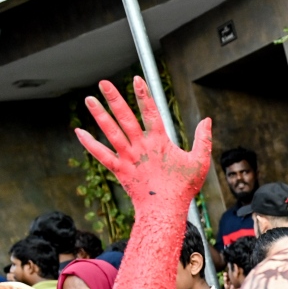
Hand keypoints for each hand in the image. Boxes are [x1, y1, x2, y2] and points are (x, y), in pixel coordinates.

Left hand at [75, 77, 210, 208]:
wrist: (164, 210)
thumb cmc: (184, 187)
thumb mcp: (200, 162)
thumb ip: (203, 139)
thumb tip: (208, 120)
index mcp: (160, 142)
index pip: (150, 112)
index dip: (143, 95)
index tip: (136, 79)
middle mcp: (141, 146)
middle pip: (125, 117)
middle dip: (114, 98)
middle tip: (104, 83)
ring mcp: (128, 157)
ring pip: (111, 132)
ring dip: (99, 115)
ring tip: (88, 99)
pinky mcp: (119, 169)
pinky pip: (101, 155)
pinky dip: (89, 143)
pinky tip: (79, 132)